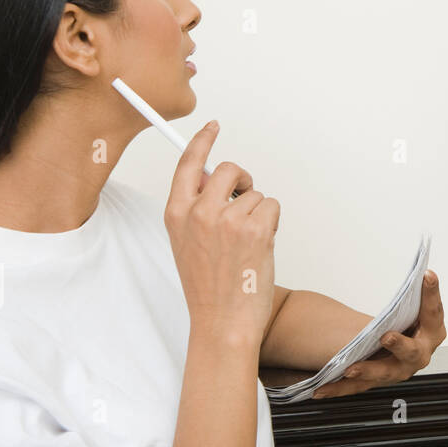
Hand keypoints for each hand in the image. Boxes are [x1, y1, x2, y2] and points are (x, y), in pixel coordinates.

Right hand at [163, 121, 277, 346]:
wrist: (222, 320)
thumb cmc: (208, 285)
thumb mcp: (186, 242)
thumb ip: (194, 209)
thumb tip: (209, 178)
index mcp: (176, 214)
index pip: (187, 164)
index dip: (202, 141)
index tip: (213, 126)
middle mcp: (199, 212)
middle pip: (228, 169)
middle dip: (242, 181)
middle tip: (244, 200)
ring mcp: (228, 219)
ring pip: (255, 193)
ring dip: (258, 213)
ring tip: (247, 243)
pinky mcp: (255, 228)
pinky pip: (271, 206)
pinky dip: (272, 223)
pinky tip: (259, 247)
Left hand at [311, 270, 446, 397]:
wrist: (396, 349)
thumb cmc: (407, 325)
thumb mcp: (414, 309)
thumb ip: (416, 296)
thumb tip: (422, 272)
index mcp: (431, 333)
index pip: (433, 313)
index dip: (431, 295)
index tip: (426, 274)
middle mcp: (418, 354)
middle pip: (412, 352)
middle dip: (400, 345)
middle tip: (386, 336)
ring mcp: (397, 370)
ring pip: (383, 373)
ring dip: (367, 370)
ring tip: (350, 368)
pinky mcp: (376, 381)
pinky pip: (357, 386)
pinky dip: (338, 388)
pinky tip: (321, 389)